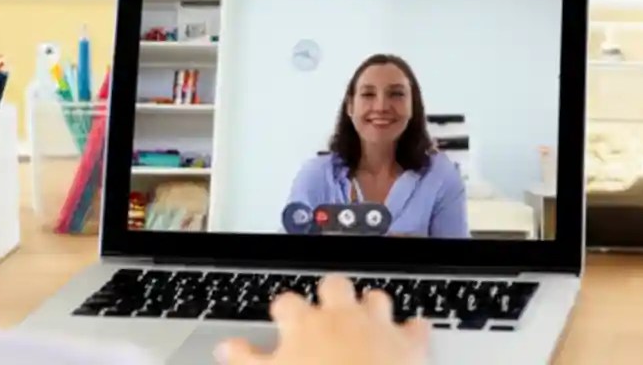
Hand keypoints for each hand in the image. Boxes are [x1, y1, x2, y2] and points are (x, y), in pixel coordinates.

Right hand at [216, 274, 430, 364]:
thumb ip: (246, 359)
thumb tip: (226, 349)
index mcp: (305, 324)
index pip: (287, 303)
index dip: (284, 309)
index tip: (282, 316)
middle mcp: (342, 316)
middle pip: (334, 285)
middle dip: (330, 292)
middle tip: (327, 307)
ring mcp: (377, 326)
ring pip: (376, 299)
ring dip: (372, 306)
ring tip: (366, 315)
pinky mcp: (408, 344)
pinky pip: (416, 328)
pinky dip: (414, 330)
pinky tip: (412, 333)